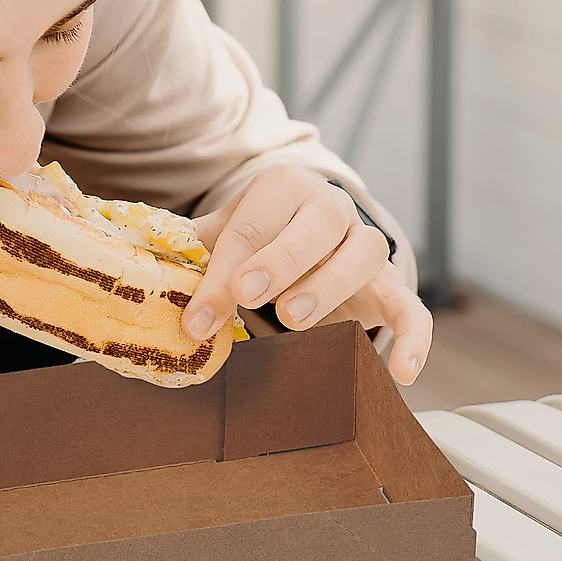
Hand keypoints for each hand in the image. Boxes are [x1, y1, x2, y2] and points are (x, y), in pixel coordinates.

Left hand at [180, 165, 431, 384]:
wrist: (310, 231)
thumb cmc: (260, 235)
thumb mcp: (227, 233)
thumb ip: (195, 251)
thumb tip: (148, 281)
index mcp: (283, 186)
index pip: (252, 225)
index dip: (223, 271)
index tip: (199, 316)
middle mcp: (331, 206)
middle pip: (317, 223)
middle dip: (280, 260)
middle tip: (249, 296)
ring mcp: (365, 243)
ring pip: (366, 253)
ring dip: (330, 285)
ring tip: (294, 319)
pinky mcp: (392, 285)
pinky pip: (412, 306)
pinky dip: (413, 338)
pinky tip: (399, 374)